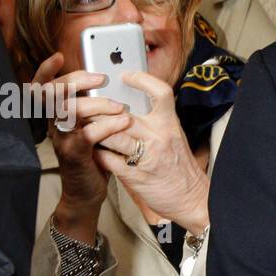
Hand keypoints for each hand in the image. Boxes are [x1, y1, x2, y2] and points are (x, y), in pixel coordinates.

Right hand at [35, 51, 125, 223]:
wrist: (86, 193)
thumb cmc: (93, 156)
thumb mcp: (92, 127)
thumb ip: (96, 107)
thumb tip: (115, 82)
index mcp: (58, 115)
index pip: (43, 87)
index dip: (46, 70)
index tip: (58, 56)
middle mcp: (55, 124)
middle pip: (53, 92)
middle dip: (76, 80)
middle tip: (101, 79)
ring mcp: (63, 139)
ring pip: (69, 111)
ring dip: (97, 103)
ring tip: (121, 106)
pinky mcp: (75, 155)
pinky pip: (87, 134)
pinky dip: (107, 125)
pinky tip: (124, 122)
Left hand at [89, 69, 209, 234]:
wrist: (191, 199)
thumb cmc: (180, 167)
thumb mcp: (174, 137)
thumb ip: (155, 121)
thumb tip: (129, 105)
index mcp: (170, 125)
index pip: (160, 93)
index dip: (143, 80)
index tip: (126, 76)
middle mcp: (159, 138)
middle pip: (123, 115)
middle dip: (101, 110)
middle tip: (87, 105)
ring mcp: (146, 157)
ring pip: (112, 135)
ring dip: (94, 130)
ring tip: (84, 126)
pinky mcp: (134, 176)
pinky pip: (107, 158)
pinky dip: (96, 152)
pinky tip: (90, 148)